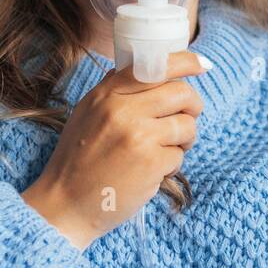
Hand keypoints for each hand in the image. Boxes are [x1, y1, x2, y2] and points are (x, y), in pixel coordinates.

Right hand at [22, 50, 210, 250]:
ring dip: (184, 139)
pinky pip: (179, 155)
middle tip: (187, 117)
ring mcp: (139, 136)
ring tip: (164, 150)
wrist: (65, 205)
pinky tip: (152, 172)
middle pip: (182, 93)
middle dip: (193, 105)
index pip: (155, 66)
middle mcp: (123, 110)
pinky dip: (171, 165)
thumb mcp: (86, 114)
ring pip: (187, 124)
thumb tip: (147, 68)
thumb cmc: (77, 161)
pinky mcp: (151, 163)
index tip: (202, 64)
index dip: (186, 61)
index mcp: (107, 95)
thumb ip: (114, 90)